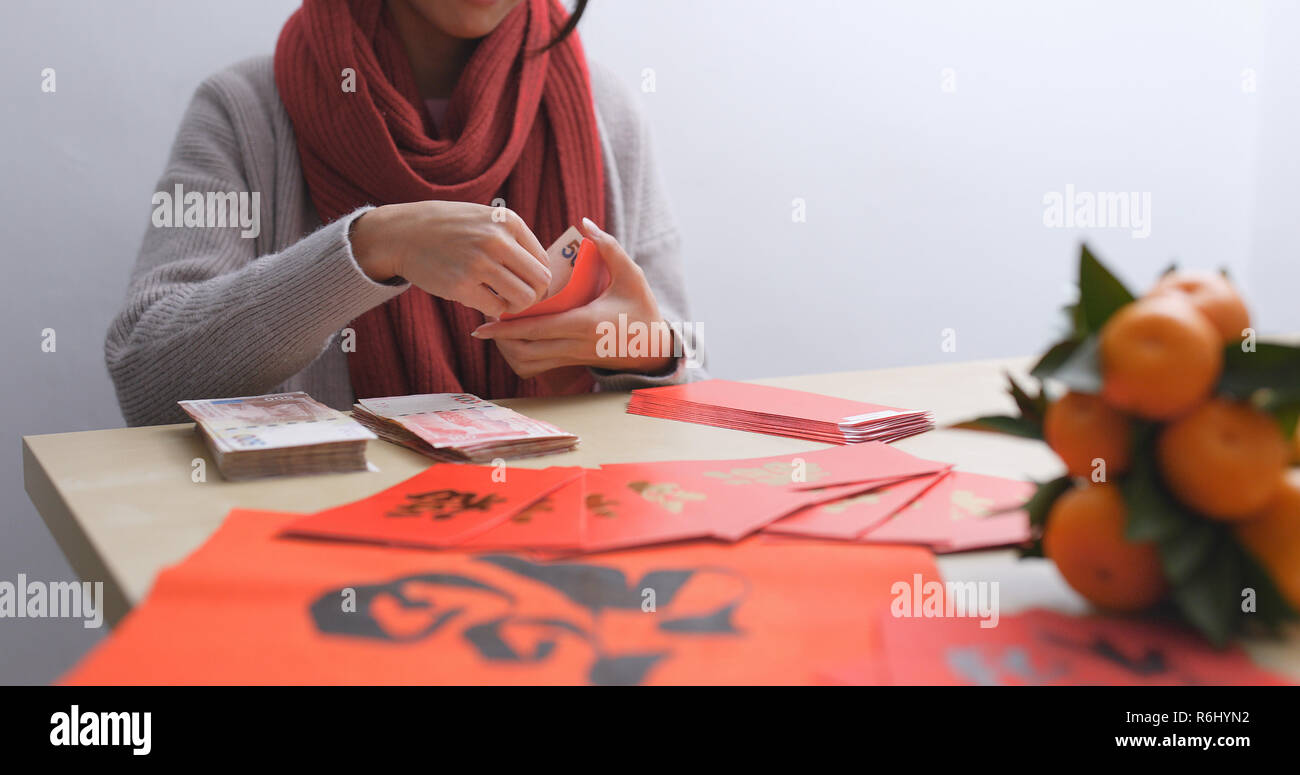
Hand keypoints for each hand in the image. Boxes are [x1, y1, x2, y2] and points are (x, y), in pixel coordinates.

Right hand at [350, 201, 551, 316]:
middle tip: (516, 297)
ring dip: (515, 306)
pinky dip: (493, 310)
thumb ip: (513, 239)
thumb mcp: (485, 219)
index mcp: (508, 221)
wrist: (402, 233)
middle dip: (533, 295)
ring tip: (501, 300)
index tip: (523, 283)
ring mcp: (479, 264)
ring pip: (523, 299)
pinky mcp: (461, 286)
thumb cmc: (448, 228)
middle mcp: (497, 240)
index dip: (536, 278)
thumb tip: (543, 275)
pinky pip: (495, 308)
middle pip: (540, 281)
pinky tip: (481, 300)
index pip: (543, 260)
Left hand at [470, 217, 676, 378]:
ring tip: (495, 334)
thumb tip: (585, 223)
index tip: (484, 321)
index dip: (509, 327)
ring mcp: (573, 357)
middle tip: (481, 325)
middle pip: (527, 348)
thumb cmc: (643, 310)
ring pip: (530, 362)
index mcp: (586, 322)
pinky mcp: (573, 363)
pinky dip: (522, 359)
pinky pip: (539, 367)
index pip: (540, 327)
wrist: (654, 350)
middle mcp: (576, 344)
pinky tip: (513, 345)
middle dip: (501, 339)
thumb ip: (609, 248)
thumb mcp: (631, 276)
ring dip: (509, 351)